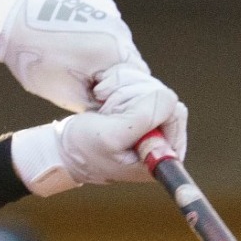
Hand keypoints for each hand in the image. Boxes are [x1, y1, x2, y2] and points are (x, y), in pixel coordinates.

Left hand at [0, 0, 147, 110]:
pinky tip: (66, 40)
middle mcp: (118, 26)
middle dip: (109, 75)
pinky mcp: (93, 0)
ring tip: (68, 58)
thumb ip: (97, 105)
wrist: (8, 18)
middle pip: (127, 61)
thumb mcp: (66, 94)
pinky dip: (90, 35)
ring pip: (114, 42)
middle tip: (81, 81)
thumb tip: (111, 112)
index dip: (118, 95)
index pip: (138, 82)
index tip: (96, 99)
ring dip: (100, 55)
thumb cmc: (34, 57)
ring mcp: (106, 9)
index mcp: (116, 50)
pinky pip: (101, 25)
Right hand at [10, 71, 188, 194]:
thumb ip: (144, 117)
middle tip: (108, 113)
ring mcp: (154, 125)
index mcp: (164, 155)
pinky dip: (120, 87)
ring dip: (123, 92)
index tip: (119, 115)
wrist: (66, 149)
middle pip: (164, 96)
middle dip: (132, 98)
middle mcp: (165, 140)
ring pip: (151, 87)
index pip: (174, 112)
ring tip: (105, 110)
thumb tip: (170, 97)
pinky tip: (106, 101)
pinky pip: (140, 84)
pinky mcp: (143, 112)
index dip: (146, 105)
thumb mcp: (112, 135)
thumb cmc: (84, 149)